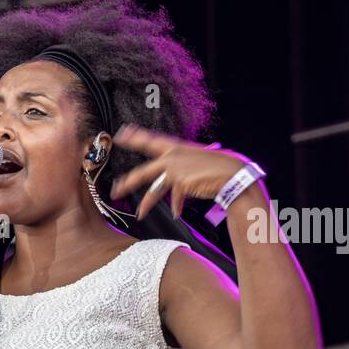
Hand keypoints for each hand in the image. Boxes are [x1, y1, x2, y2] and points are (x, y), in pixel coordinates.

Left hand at [109, 123, 251, 219]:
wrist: (233, 174)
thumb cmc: (218, 167)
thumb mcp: (198, 159)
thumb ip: (182, 164)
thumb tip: (173, 176)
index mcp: (176, 147)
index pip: (151, 140)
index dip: (135, 137)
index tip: (121, 134)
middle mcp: (172, 157)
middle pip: (143, 171)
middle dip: (128, 182)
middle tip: (115, 190)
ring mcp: (175, 169)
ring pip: (153, 190)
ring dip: (146, 204)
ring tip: (140, 214)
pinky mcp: (180, 182)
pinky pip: (174, 200)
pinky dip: (177, 207)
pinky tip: (177, 214)